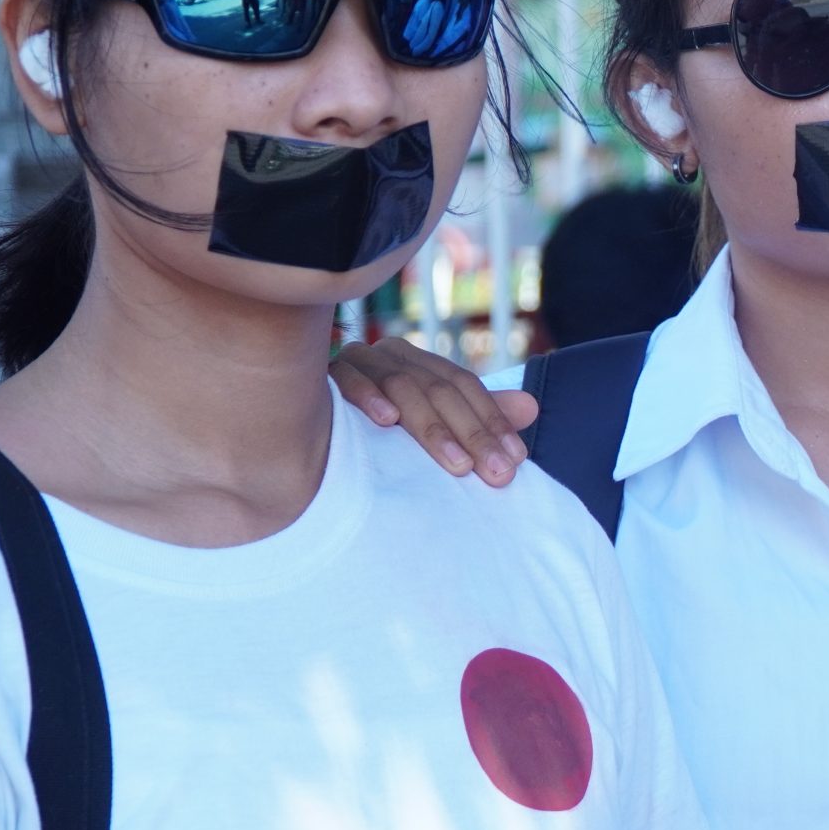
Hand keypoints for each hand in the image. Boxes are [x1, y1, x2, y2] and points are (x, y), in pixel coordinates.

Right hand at [331, 338, 536, 484]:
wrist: (297, 416)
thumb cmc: (375, 422)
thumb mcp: (432, 420)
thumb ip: (479, 414)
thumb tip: (531, 407)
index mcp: (420, 363)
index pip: (466, 388)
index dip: (493, 423)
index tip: (515, 461)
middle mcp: (392, 355)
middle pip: (442, 390)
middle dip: (474, 434)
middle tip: (494, 474)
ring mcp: (358, 361)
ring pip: (404, 388)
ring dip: (432, 428)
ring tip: (457, 464)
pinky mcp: (323, 375)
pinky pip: (346, 380)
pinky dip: (367, 396)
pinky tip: (385, 421)